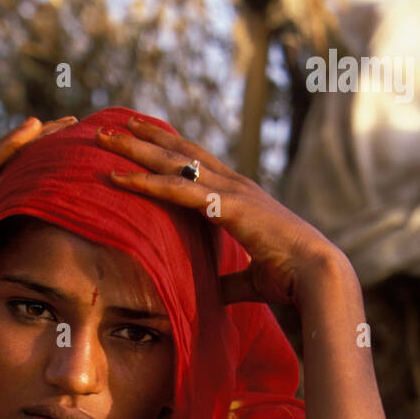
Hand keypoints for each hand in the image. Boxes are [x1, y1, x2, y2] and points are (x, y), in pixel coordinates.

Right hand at [0, 117, 77, 317]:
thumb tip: (19, 276)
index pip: (9, 183)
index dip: (38, 168)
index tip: (68, 160)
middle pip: (13, 164)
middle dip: (45, 146)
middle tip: (77, 130)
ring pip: (6, 156)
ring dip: (37, 137)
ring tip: (68, 122)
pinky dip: (12, 143)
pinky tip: (35, 127)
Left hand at [96, 117, 350, 307]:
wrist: (316, 275)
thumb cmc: (290, 278)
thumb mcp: (251, 277)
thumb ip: (229, 280)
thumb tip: (214, 291)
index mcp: (241, 196)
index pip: (198, 164)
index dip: (169, 148)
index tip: (142, 136)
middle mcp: (234, 184)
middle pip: (180, 153)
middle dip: (144, 137)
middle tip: (112, 126)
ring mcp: (231, 191)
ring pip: (173, 163)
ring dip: (135, 149)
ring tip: (103, 138)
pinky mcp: (227, 207)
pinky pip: (178, 191)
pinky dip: (146, 183)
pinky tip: (119, 177)